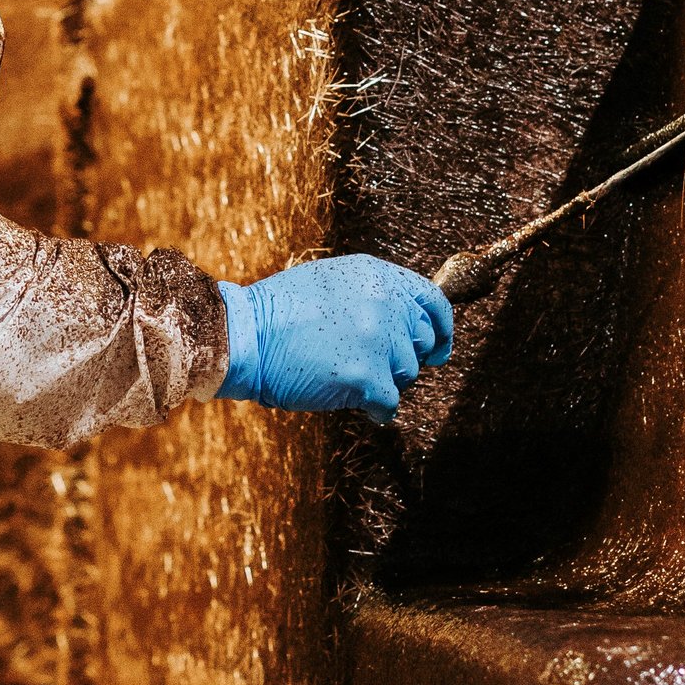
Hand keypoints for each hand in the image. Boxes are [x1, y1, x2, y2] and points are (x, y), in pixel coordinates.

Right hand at [215, 255, 453, 422]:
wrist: (245, 335)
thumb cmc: (277, 314)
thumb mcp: (331, 283)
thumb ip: (371, 295)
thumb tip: (403, 323)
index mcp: (377, 275)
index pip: (431, 300)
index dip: (440, 328)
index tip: (438, 348)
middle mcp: (385, 302)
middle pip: (421, 341)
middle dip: (401, 358)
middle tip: (372, 367)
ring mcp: (379, 339)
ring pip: (406, 374)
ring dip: (382, 382)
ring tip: (345, 376)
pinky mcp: (368, 375)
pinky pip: (389, 403)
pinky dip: (375, 410)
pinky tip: (354, 402)